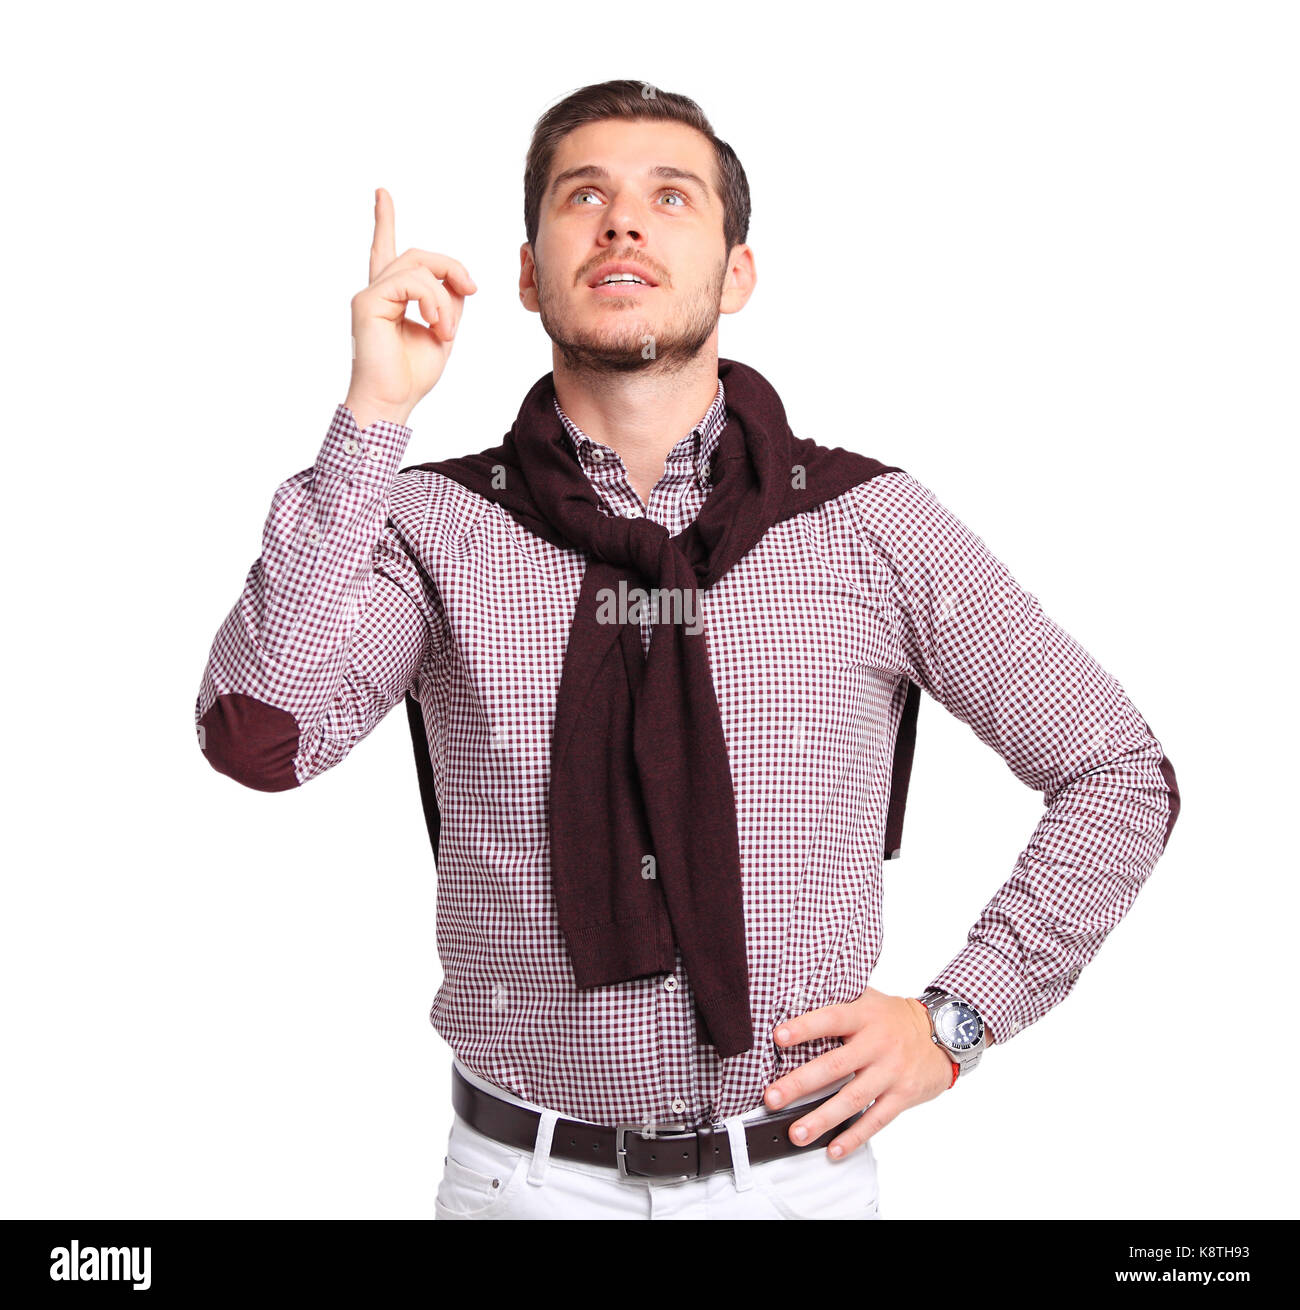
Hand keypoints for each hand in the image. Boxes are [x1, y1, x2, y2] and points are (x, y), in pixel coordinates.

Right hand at [344, 187, 477, 429]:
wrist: (391, 402)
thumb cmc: (412, 376)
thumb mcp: (442, 332)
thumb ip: (448, 302)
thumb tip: (456, 281)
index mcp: (391, 298)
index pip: (386, 252)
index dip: (384, 222)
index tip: (381, 194)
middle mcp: (376, 291)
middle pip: (417, 256)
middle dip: (450, 267)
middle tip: (470, 290)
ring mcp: (369, 294)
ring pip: (417, 268)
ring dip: (444, 298)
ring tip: (446, 330)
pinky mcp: (367, 301)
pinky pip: (410, 282)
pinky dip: (432, 302)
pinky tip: (435, 326)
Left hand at [762, 986, 963, 1159]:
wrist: (943, 1034)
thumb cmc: (893, 1017)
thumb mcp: (868, 998)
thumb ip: (838, 999)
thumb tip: (794, 997)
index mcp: (865, 1015)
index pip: (831, 1018)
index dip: (805, 1027)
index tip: (778, 1036)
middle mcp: (877, 1044)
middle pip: (835, 1065)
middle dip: (800, 1083)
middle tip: (772, 1098)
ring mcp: (890, 1072)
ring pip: (853, 1098)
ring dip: (822, 1118)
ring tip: (796, 1133)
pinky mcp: (902, 1095)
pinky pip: (876, 1119)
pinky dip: (854, 1136)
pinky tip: (834, 1148)